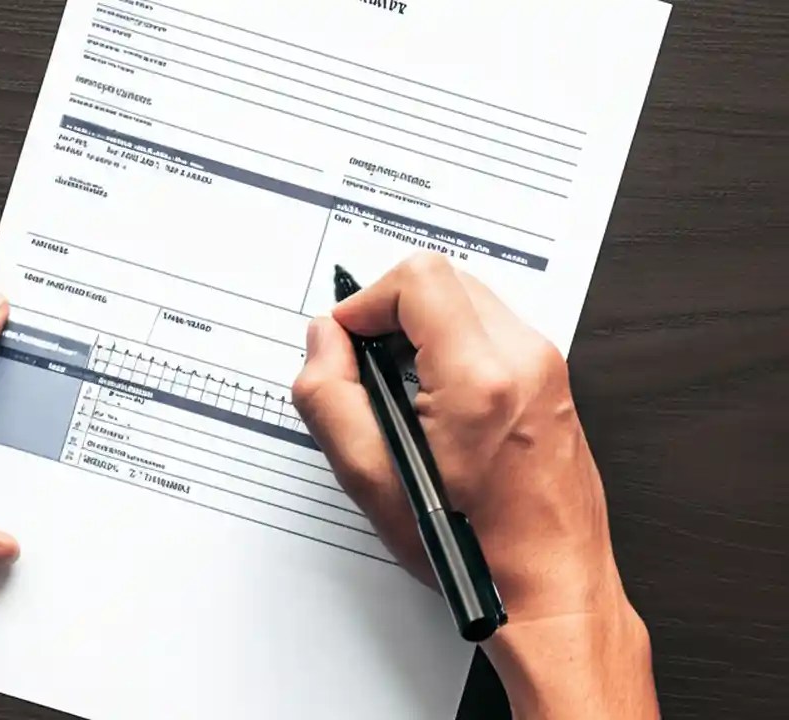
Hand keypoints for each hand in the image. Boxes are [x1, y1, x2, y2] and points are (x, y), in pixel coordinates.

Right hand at [292, 254, 656, 718]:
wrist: (550, 583)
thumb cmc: (476, 547)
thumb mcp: (372, 478)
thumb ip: (329, 395)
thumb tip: (323, 341)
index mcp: (479, 379)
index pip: (417, 280)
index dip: (366, 302)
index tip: (347, 341)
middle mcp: (524, 360)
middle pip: (443, 278)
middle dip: (391, 311)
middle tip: (368, 365)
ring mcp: (546, 367)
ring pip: (466, 299)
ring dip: (421, 327)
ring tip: (401, 389)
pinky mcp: (553, 378)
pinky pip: (490, 328)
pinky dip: (451, 344)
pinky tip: (436, 400)